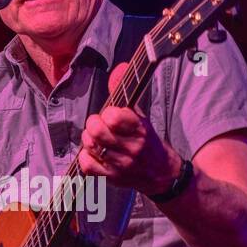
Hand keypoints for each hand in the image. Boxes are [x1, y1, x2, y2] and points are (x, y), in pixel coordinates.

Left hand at [78, 62, 180, 195]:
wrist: (162, 174)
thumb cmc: (148, 141)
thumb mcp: (141, 116)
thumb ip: (125, 94)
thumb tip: (119, 67)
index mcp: (141, 129)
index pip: (114, 117)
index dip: (107, 113)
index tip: (110, 115)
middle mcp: (132, 148)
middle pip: (98, 132)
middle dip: (93, 124)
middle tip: (97, 125)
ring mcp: (122, 165)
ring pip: (91, 147)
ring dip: (88, 139)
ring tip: (95, 138)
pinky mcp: (113, 179)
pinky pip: (88, 166)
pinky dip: (85, 157)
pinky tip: (92, 153)